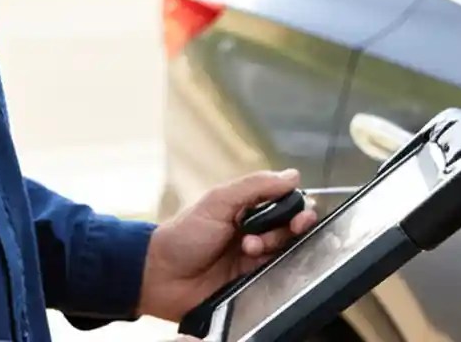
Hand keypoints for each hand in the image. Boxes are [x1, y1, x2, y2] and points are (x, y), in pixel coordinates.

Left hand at [138, 169, 317, 322]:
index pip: (285, 203)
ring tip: (249, 248)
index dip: (297, 207)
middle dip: (290, 228)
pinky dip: (274, 269)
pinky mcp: (253, 283)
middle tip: (284, 230)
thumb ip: (255, 186)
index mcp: (247, 208)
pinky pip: (276, 276)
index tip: (300, 212)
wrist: (161, 276)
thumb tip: (292, 176)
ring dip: (274, 246)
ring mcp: (254, 259)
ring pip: (286, 252)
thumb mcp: (218, 201)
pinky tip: (255, 264)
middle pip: (291, 229)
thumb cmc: (184, 235)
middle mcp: (255, 232)